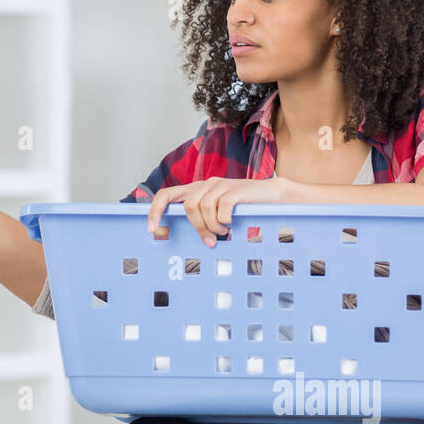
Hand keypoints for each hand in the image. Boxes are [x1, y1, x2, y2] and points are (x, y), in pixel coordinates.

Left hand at [147, 174, 292, 244]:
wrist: (271, 195)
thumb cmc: (243, 207)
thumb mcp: (219, 212)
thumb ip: (203, 219)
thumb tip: (194, 238)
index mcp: (197, 189)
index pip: (166, 195)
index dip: (155, 211)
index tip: (152, 230)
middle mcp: (206, 184)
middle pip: (188, 207)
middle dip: (198, 227)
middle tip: (210, 239)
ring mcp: (220, 185)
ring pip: (204, 209)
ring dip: (213, 226)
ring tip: (224, 231)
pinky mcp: (235, 189)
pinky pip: (221, 208)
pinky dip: (224, 221)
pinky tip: (231, 224)